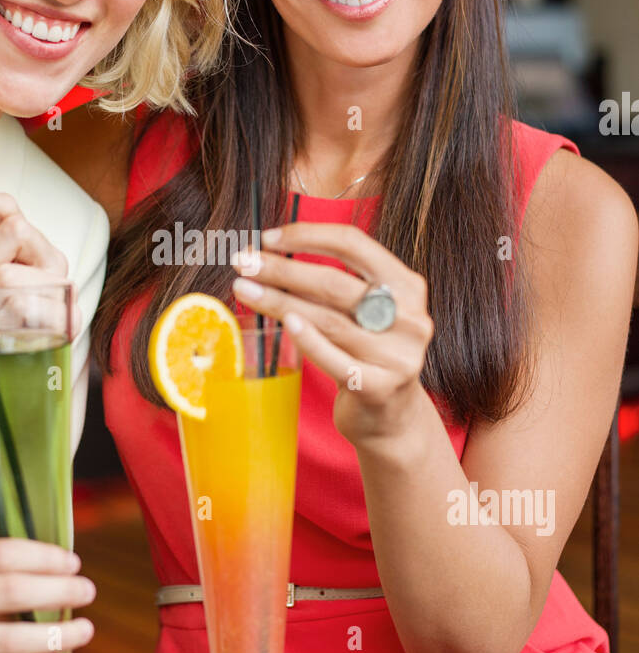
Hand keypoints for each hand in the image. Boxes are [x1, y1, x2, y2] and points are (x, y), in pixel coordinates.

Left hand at [0, 189, 81, 338]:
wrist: (4, 362)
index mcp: (29, 245)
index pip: (10, 208)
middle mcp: (52, 258)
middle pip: (16, 229)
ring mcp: (64, 286)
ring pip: (12, 273)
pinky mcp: (69, 316)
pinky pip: (21, 306)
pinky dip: (3, 321)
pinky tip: (7, 330)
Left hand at [231, 221, 433, 448]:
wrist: (391, 417)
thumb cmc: (367, 353)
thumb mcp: (362, 313)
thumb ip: (332, 284)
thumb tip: (267, 255)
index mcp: (407, 286)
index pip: (354, 244)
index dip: (307, 235)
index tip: (267, 238)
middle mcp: (409, 318)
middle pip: (335, 283)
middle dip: (282, 269)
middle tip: (242, 262)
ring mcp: (398, 355)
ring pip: (328, 320)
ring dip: (279, 301)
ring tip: (244, 289)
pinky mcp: (379, 387)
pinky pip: (335, 358)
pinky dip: (308, 339)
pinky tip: (284, 323)